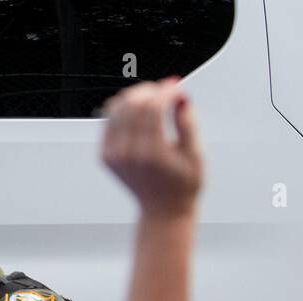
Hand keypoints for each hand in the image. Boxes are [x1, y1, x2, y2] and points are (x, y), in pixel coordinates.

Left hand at [101, 78, 202, 218]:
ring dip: (136, 97)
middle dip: (151, 90)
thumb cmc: (183, 184)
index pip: (154, 107)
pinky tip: (139, 115)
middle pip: (133, 102)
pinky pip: (109, 119)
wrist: (163, 210)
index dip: (166, 91)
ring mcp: (114, 155)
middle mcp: (129, 154)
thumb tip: (180, 97)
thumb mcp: (196, 156)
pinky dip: (123, 110)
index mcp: (153, 154)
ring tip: (152, 102)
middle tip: (164, 92)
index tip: (176, 87)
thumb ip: (189, 124)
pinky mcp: (106, 155)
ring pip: (118, 106)